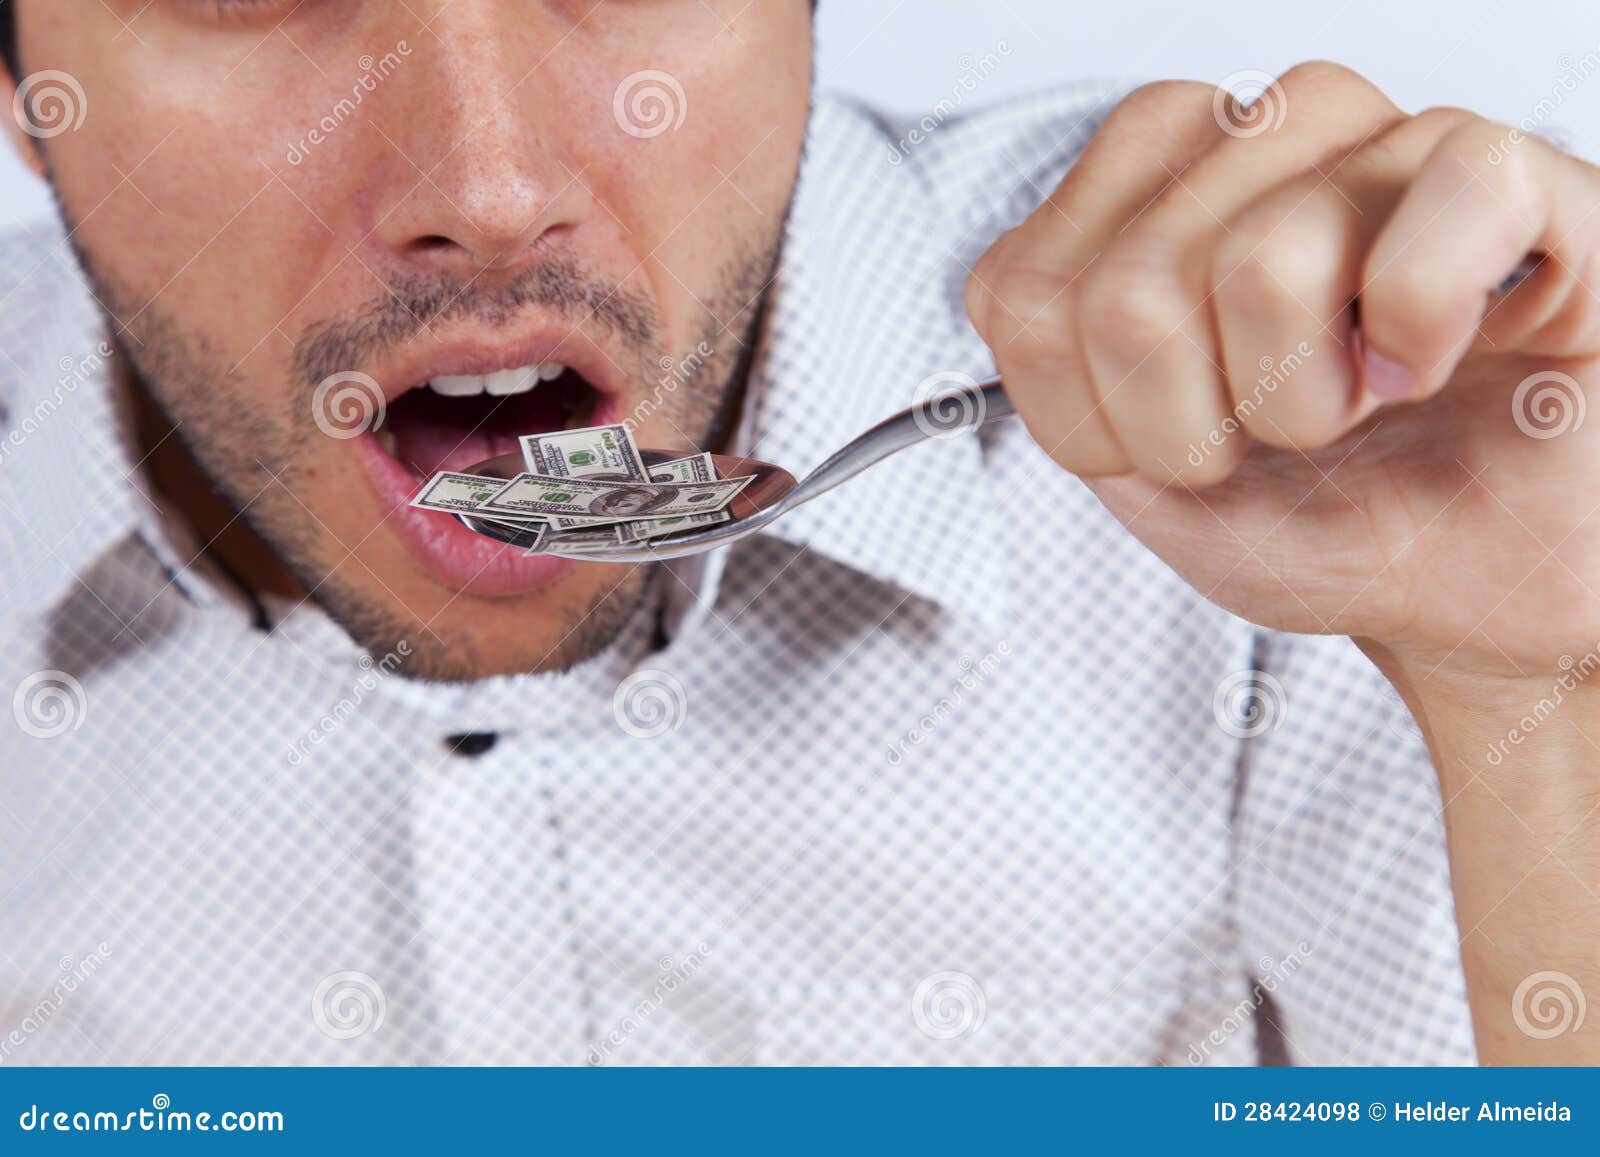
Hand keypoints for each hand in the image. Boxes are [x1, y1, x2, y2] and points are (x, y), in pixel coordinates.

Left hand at [966, 63, 1599, 683]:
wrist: (1475, 585)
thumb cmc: (1330, 515)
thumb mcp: (1153, 490)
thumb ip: (1062, 397)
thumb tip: (1031, 308)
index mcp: (1139, 210)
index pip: (1023, 293)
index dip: (1092, 419)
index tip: (1176, 446)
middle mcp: (1246, 152)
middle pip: (1127, 290)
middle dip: (1195, 428)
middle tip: (1278, 438)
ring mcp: (1373, 146)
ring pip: (1260, 256)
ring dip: (1304, 394)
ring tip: (1360, 399)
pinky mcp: (1508, 175)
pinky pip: (1422, 227)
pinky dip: (1417, 335)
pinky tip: (1435, 354)